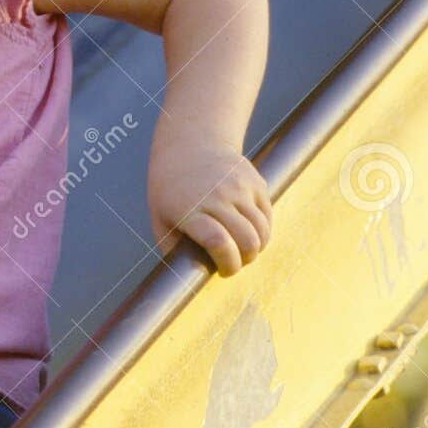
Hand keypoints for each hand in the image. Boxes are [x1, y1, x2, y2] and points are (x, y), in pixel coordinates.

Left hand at [146, 136, 271, 276]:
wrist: (190, 145)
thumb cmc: (170, 190)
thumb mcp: (160, 219)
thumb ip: (172, 250)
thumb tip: (185, 282)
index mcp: (190, 208)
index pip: (217, 241)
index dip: (227, 263)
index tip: (223, 271)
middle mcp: (217, 195)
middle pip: (246, 239)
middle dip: (244, 261)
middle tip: (233, 263)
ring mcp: (239, 187)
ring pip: (262, 231)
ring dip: (256, 248)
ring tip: (243, 250)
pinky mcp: (255, 182)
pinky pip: (267, 217)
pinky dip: (263, 231)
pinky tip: (249, 233)